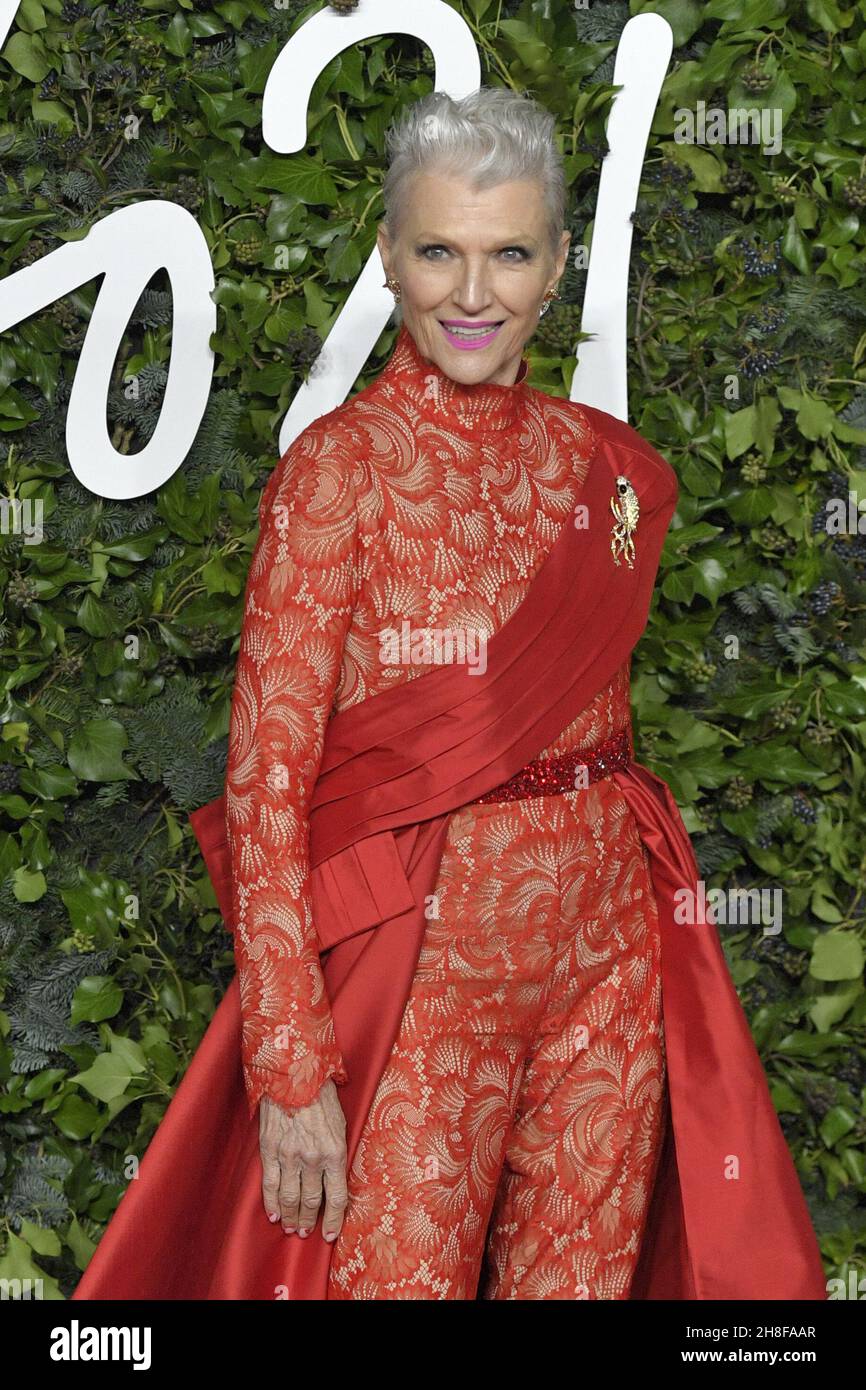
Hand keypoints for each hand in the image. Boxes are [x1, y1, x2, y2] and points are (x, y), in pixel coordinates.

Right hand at [259, 1081, 348, 1242]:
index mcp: (335, 1152)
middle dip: (309, 1221)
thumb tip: (336, 1178)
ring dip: (291, 1217)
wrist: (294, 1074)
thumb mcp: (341, 1124)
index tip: (329, 1235)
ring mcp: (289, 1156)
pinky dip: (271, 1203)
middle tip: (306, 1232)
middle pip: (311, 1201)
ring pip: (289, 1197)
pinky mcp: (270, 1150)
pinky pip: (269, 1184)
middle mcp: (312, 1158)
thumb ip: (338, 1152)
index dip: (333, 1220)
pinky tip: (274, 1215)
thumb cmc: (322, 1096)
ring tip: (292, 1228)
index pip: (337, 1198)